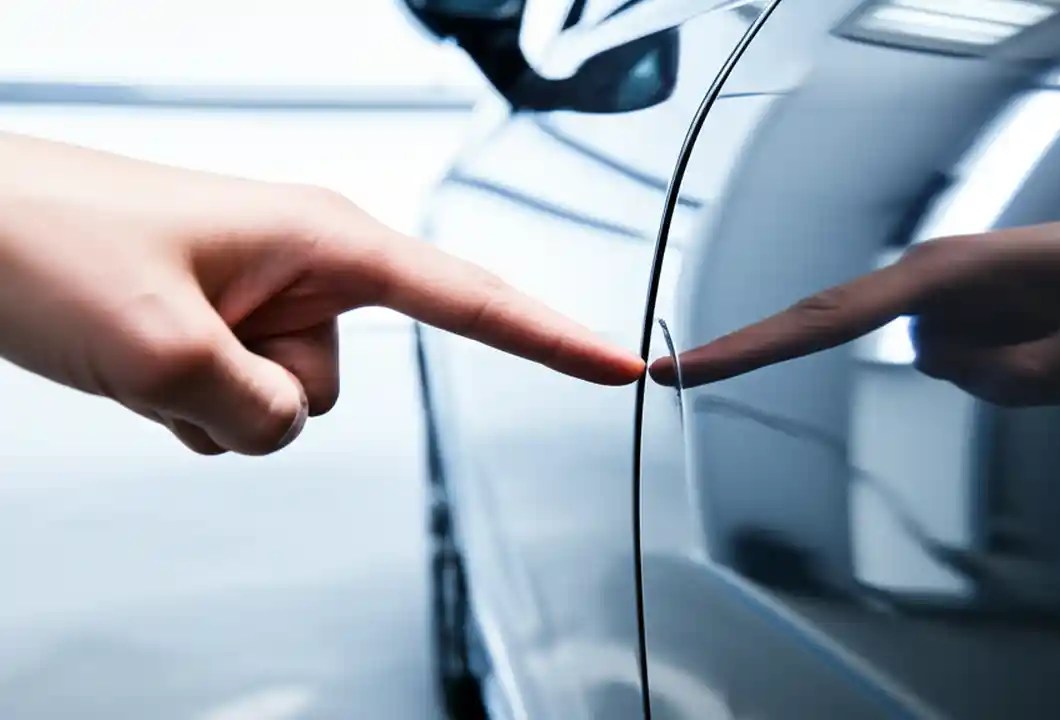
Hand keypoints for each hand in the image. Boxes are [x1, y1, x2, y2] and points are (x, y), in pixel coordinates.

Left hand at [0, 132, 643, 454]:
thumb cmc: (49, 239)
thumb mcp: (162, 344)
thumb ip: (257, 411)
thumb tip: (284, 427)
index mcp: (322, 239)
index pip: (469, 298)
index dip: (553, 338)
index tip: (618, 364)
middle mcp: (303, 269)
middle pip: (337, 387)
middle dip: (260, 399)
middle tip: (177, 350)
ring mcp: (261, 303)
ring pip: (285, 409)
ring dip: (213, 404)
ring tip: (144, 347)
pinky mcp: (223, 333)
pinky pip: (239, 414)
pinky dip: (190, 409)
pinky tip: (138, 364)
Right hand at [651, 183, 1059, 404]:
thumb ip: (1029, 371)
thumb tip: (959, 373)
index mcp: (957, 266)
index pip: (831, 316)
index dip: (750, 347)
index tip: (681, 372)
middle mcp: (950, 282)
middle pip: (903, 349)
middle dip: (968, 362)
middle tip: (1055, 343)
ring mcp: (972, 304)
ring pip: (954, 372)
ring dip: (1020, 375)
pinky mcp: (995, 324)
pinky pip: (987, 377)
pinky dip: (1032, 377)